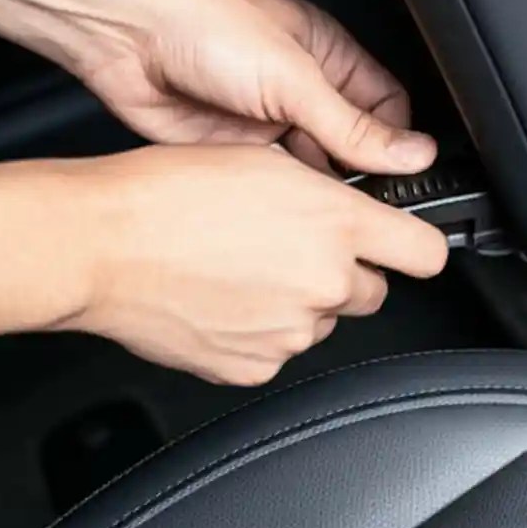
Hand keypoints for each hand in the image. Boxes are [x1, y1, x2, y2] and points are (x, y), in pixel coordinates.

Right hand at [56, 145, 448, 385]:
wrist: (101, 244)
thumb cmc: (167, 193)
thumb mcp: (264, 161)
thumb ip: (324, 194)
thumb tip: (346, 210)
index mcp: (335, 223)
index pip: (426, 252)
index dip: (418, 247)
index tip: (409, 247)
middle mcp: (323, 281)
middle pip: (371, 290)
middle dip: (343, 272)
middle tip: (292, 249)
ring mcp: (290, 331)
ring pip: (320, 321)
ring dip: (297, 302)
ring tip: (240, 270)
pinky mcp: (254, 366)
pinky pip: (277, 350)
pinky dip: (259, 331)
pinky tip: (221, 299)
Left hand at [63, 0, 436, 175]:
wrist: (122, 34)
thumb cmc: (201, 23)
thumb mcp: (292, 77)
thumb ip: (353, 125)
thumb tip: (412, 153)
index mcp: (327, 55)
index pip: (386, 108)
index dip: (396, 144)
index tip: (400, 179)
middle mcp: (299, 89)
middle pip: (349, 145)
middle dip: (356, 174)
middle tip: (361, 203)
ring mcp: (265, 121)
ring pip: (309, 170)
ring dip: (314, 189)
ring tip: (320, 207)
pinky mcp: (231, 150)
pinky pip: (268, 183)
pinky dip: (276, 198)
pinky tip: (280, 206)